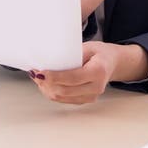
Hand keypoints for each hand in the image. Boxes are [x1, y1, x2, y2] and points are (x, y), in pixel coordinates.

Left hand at [29, 41, 147, 105]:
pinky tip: (45, 84)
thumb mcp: (88, 47)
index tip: (40, 72)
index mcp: (98, 71)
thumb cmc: (100, 53)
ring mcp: (91, 96)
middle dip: (47, 84)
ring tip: (37, 78)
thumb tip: (50, 60)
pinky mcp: (85, 100)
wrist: (112, 63)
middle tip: (35, 74)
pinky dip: (53, 92)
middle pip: (65, 91)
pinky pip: (65, 100)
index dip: (54, 77)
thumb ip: (71, 54)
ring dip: (47, 89)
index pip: (72, 78)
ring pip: (62, 98)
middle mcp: (96, 87)